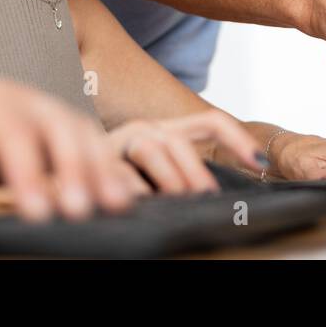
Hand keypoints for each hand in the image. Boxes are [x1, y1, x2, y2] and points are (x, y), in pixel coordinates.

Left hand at [0, 78, 142, 221]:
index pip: (10, 133)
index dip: (26, 173)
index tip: (37, 214)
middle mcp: (22, 98)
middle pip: (58, 127)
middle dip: (73, 170)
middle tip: (82, 211)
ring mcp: (48, 106)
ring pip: (83, 130)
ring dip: (102, 168)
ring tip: (117, 205)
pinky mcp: (64, 122)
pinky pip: (95, 139)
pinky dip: (110, 167)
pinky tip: (123, 194)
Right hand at [108, 110, 262, 192]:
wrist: (65, 172)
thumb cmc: (119, 179)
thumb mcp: (157, 173)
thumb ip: (184, 176)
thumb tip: (219, 196)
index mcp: (167, 131)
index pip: (210, 123)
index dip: (238, 139)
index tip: (260, 164)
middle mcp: (145, 130)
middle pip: (180, 142)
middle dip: (196, 171)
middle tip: (207, 197)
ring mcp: (120, 141)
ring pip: (152, 149)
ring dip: (170, 177)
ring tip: (179, 200)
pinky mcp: (96, 158)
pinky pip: (118, 170)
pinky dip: (133, 187)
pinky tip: (139, 203)